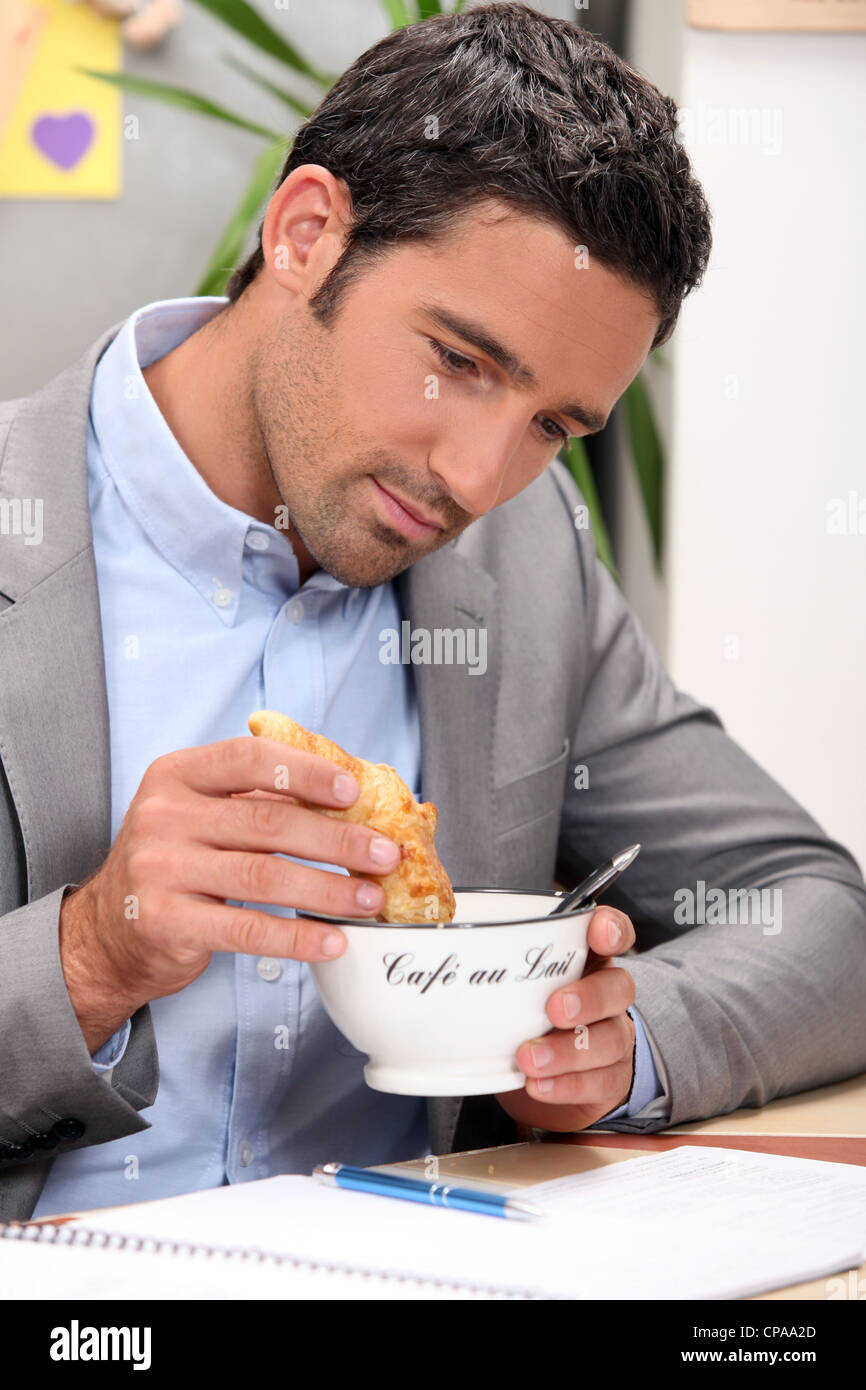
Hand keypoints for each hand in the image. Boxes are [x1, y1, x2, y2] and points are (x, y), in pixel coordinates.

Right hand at [59, 737, 401, 1049]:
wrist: (109, 930)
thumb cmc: (176, 862)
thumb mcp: (202, 813)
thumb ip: (259, 799)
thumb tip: (352, 802)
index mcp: (178, 775)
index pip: (249, 759)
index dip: (307, 773)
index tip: (354, 792)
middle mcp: (163, 816)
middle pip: (267, 822)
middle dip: (336, 840)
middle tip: (384, 854)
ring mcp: (160, 870)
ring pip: (263, 877)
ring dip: (328, 890)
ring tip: (369, 898)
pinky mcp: (166, 922)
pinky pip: (246, 930)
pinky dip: (297, 937)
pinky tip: (332, 941)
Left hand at [495, 906, 636, 1132]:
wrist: (552, 1084)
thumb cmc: (524, 1020)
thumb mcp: (511, 987)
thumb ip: (490, 967)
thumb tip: (425, 944)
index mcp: (585, 961)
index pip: (612, 933)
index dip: (612, 928)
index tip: (597, 931)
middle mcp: (605, 995)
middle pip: (618, 987)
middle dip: (588, 997)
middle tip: (553, 1010)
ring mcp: (612, 1038)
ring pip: (611, 1038)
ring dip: (567, 1051)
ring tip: (528, 1060)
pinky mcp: (609, 1079)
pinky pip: (601, 1081)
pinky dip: (567, 1085)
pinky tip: (539, 1085)